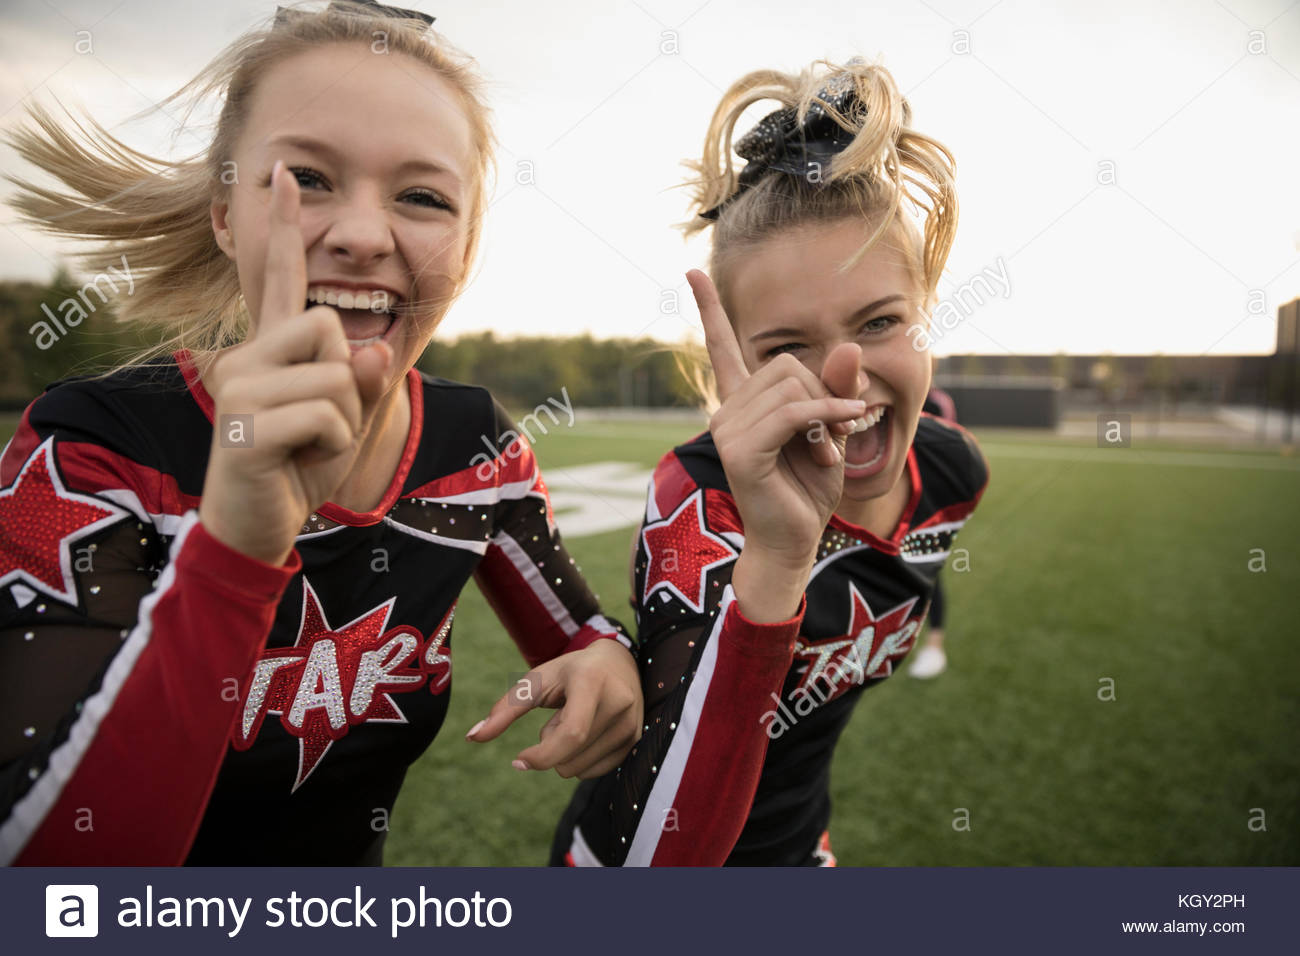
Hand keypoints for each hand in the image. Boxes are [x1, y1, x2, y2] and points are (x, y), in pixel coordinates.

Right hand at [199, 161, 394, 564]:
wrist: (256, 526)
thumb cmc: (298, 468)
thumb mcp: (346, 422)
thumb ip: (364, 383)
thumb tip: (373, 351)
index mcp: (272, 348)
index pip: (280, 277)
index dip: (285, 224)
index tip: (282, 172)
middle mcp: (249, 356)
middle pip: (332, 327)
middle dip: (350, 383)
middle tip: (318, 424)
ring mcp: (241, 387)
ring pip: (337, 377)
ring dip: (342, 421)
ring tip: (304, 445)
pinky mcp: (243, 425)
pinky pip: (326, 417)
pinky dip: (330, 446)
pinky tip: (295, 462)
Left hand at [465, 639, 642, 778]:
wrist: (617, 663)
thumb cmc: (568, 672)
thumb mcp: (535, 682)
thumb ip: (504, 710)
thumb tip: (472, 737)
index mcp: (591, 682)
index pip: (570, 734)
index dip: (541, 756)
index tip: (518, 760)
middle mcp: (618, 703)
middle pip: (568, 758)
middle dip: (548, 747)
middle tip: (557, 718)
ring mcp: (629, 725)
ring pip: (578, 770)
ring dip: (564, 754)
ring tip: (575, 722)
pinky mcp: (634, 741)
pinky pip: (592, 773)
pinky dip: (578, 760)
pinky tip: (587, 733)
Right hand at [688, 269, 864, 616]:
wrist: (794, 541)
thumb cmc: (809, 488)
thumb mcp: (832, 428)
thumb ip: (836, 387)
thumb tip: (847, 344)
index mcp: (744, 404)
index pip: (721, 347)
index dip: (708, 310)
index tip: (693, 271)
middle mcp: (729, 411)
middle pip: (785, 365)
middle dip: (822, 392)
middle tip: (834, 431)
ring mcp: (729, 429)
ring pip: (791, 387)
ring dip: (825, 413)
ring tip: (827, 449)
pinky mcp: (741, 451)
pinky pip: (791, 413)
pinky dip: (822, 417)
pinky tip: (837, 434)